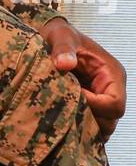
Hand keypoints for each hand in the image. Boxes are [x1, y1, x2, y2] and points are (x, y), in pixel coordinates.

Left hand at [41, 18, 125, 139]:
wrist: (51, 38)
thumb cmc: (59, 35)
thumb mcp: (60, 36)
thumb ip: (63, 49)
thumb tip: (64, 64)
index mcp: (111, 73)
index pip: (115, 104)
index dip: (94, 107)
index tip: (70, 100)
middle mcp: (110, 89)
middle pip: (111, 121)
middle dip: (88, 123)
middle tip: (62, 116)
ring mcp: (100, 99)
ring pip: (101, 127)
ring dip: (82, 128)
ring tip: (60, 122)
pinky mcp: (88, 106)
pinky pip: (90, 126)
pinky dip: (78, 130)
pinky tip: (60, 125)